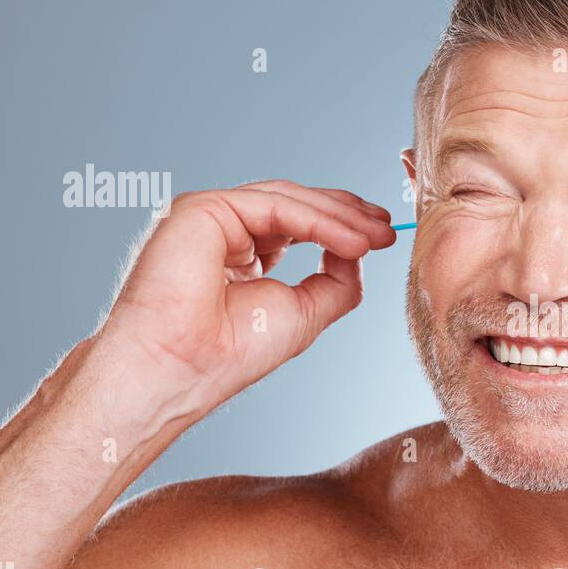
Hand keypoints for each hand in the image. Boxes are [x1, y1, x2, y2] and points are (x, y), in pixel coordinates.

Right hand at [93, 180, 396, 416]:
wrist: (179, 368)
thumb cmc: (228, 354)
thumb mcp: (304, 313)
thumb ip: (335, 280)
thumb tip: (360, 252)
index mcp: (240, 256)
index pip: (296, 225)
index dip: (342, 226)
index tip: (384, 236)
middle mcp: (222, 231)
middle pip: (294, 206)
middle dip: (347, 214)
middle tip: (388, 225)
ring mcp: (209, 218)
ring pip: (286, 200)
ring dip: (339, 216)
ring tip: (376, 235)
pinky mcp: (201, 209)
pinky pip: (273, 206)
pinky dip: (318, 221)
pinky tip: (350, 240)